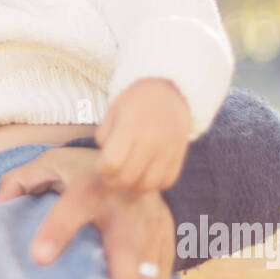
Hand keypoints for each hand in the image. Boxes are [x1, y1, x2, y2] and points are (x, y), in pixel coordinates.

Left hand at [0, 146, 175, 278]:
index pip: (73, 206)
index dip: (57, 230)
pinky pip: (163, 272)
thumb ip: (21, 182)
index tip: (39, 258)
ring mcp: (150, 221)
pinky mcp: (165, 236)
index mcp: (91, 186)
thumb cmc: (82, 169)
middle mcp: (123, 205)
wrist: (137, 154)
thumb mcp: (49, 164)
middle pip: (126, 244)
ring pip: (150, 264)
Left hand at [96, 77, 191, 192]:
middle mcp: (150, 142)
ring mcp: (167, 151)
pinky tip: (144, 175)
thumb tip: (104, 160)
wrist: (170, 92)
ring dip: (132, 187)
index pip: (111, 163)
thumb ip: (104, 136)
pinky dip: (153, 185)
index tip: (99, 165)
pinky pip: (166, 182)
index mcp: (130, 128)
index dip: (101, 170)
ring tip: (126, 177)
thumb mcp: (113, 111)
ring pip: (147, 185)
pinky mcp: (179, 156)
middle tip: (109, 175)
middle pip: (127, 178)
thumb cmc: (135, 102)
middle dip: (113, 181)